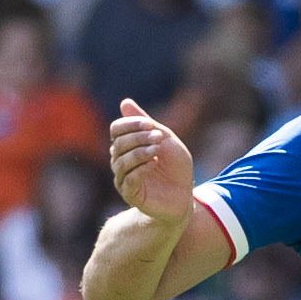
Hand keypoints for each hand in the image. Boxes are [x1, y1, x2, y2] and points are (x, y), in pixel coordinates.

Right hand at [108, 99, 194, 222]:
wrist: (183, 197)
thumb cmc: (175, 168)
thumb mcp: (165, 140)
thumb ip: (146, 122)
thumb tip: (125, 101)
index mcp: (127, 146)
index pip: (117, 129)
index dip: (131, 124)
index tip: (151, 124)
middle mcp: (120, 161)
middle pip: (118, 144)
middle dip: (138, 137)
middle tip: (158, 137)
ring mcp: (123, 178)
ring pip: (121, 161)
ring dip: (140, 152)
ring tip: (157, 150)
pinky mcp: (130, 194)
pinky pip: (128, 179)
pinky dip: (141, 168)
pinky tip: (154, 163)